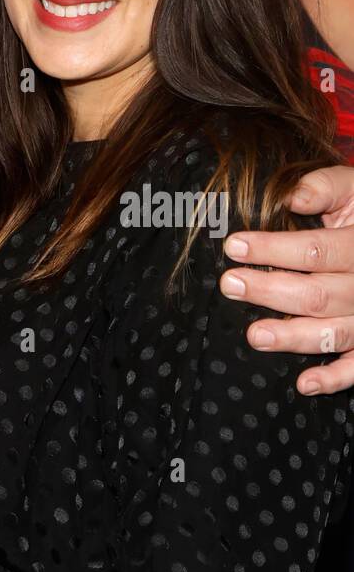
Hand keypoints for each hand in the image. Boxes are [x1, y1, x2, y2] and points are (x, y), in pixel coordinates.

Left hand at [221, 164, 353, 394]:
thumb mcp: (352, 187)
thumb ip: (323, 188)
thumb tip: (291, 197)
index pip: (315, 251)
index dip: (273, 250)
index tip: (233, 246)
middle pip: (318, 294)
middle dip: (270, 292)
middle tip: (229, 285)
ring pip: (334, 332)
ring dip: (294, 337)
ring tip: (255, 335)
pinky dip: (335, 379)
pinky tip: (303, 384)